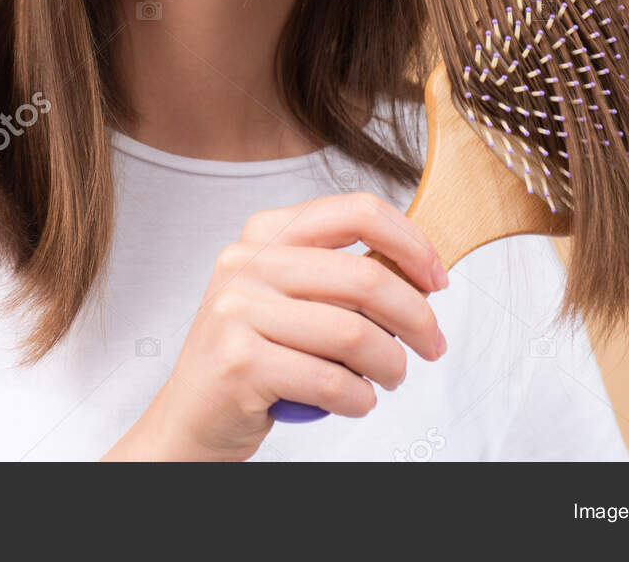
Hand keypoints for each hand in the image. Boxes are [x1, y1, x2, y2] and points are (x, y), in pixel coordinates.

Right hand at [104, 191, 448, 460]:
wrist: (191, 417)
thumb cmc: (255, 356)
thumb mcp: (291, 299)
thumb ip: (342, 277)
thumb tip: (421, 272)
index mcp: (263, 233)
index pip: (356, 210)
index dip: (411, 242)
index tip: (437, 279)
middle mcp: (245, 261)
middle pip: (365, 276)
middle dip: (417, 317)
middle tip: (433, 345)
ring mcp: (237, 310)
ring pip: (354, 333)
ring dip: (391, 365)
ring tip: (391, 379)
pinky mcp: (239, 362)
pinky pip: (331, 380)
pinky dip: (359, 399)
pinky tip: (355, 401)